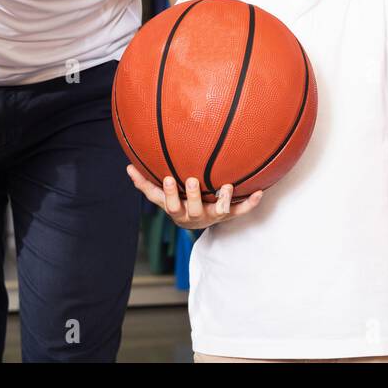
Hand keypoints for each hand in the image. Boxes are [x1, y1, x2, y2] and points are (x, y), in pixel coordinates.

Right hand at [126, 166, 262, 229]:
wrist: (200, 222)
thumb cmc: (179, 203)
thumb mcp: (161, 196)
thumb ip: (145, 184)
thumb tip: (127, 166)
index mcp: (178, 211)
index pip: (170, 204)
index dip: (169, 194)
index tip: (168, 178)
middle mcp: (195, 216)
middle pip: (194, 209)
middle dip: (194, 196)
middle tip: (192, 180)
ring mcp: (213, 216)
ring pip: (219, 212)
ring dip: (223, 200)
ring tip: (226, 186)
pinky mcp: (228, 216)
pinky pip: (240, 211)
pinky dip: (249, 203)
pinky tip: (259, 192)